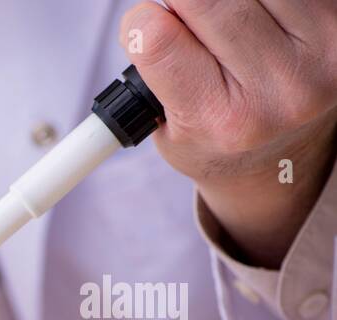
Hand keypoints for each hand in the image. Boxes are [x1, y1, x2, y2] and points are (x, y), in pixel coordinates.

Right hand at [121, 0, 336, 266]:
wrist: (281, 163)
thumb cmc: (215, 134)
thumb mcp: (165, 123)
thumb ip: (160, 63)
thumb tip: (162, 4)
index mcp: (220, 122)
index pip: (157, 37)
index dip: (141, 22)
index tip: (147, 27)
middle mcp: (277, 90)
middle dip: (187, 3)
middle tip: (189, 23)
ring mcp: (322, 56)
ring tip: (231, 24)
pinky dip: (264, 2)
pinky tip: (262, 21)